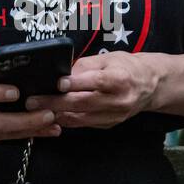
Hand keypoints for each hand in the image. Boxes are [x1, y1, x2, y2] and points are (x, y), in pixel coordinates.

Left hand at [23, 51, 159, 128]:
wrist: (150, 86)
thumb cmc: (125, 67)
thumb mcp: (106, 58)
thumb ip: (83, 66)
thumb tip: (59, 73)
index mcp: (120, 79)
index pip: (95, 82)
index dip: (75, 83)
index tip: (57, 83)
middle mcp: (119, 100)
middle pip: (83, 103)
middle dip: (55, 102)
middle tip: (33, 101)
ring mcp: (114, 115)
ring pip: (81, 118)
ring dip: (57, 115)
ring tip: (35, 110)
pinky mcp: (109, 124)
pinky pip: (84, 124)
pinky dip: (67, 120)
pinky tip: (51, 116)